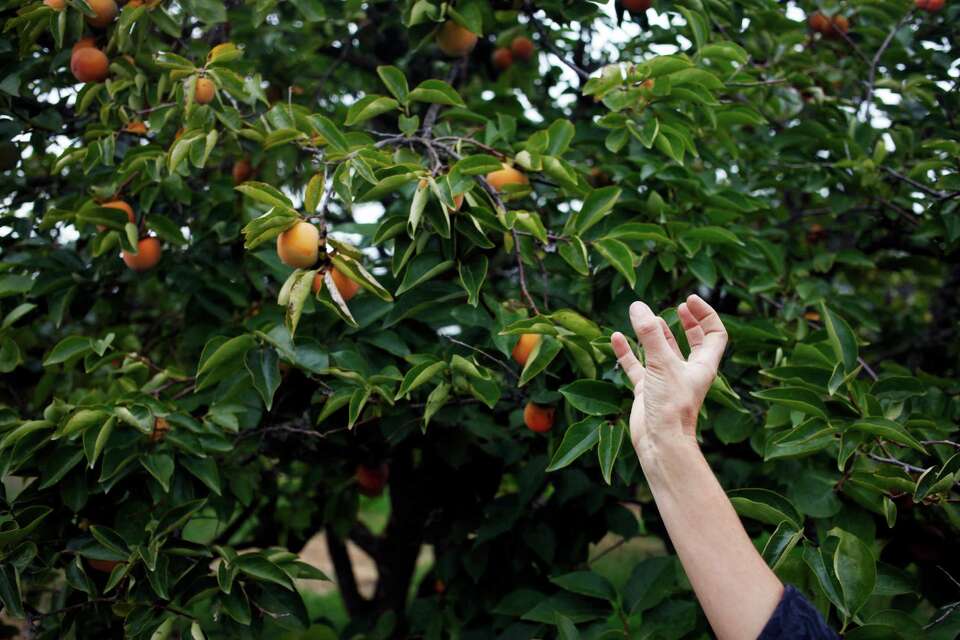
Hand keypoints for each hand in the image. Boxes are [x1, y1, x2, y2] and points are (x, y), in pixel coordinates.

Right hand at [610, 295, 727, 458]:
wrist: (659, 442)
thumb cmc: (671, 406)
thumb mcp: (661, 363)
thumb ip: (649, 334)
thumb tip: (637, 306)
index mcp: (702, 365)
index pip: (714, 334)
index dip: (705, 315)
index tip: (688, 300)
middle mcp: (686, 372)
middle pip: (693, 343)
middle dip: (687, 324)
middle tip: (677, 308)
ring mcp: (665, 381)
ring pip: (662, 353)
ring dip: (655, 335)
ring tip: (644, 318)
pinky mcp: (646, 391)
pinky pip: (636, 367)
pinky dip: (627, 352)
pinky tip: (616, 338)